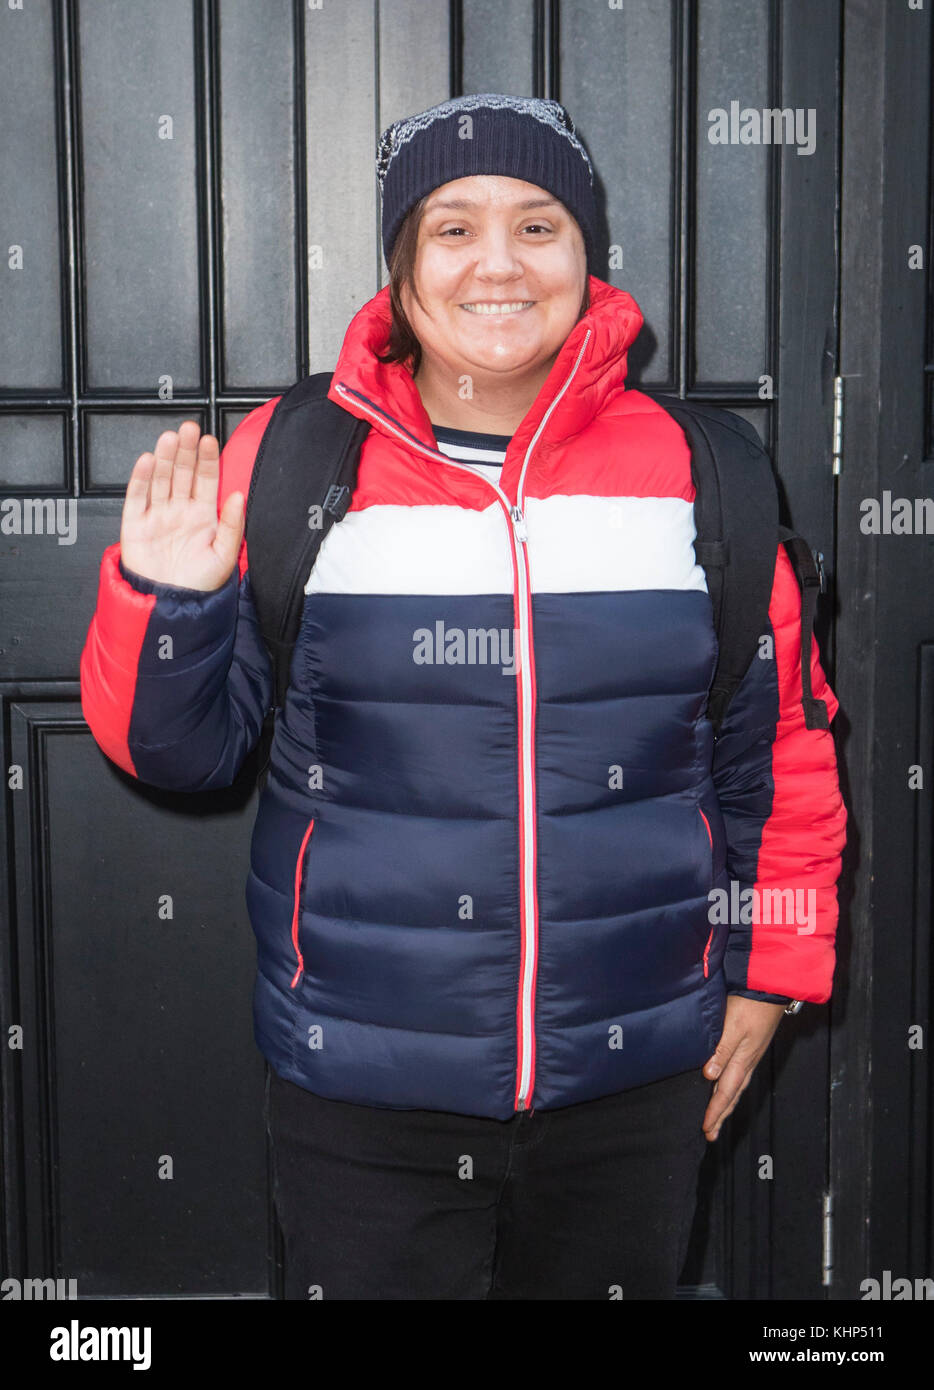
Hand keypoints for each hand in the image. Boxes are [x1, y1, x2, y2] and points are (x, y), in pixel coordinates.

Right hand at [119, 420, 243, 591]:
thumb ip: (232, 525)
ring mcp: (157, 516)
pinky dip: (141, 479)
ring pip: (161, 480)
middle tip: (189, 429)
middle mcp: (180, 511)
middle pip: (182, 473)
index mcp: (203, 516)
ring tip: (170, 438)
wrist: (169, 607)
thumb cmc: (199, 585)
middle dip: (185, 451)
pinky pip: (137, 497)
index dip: (207, 460)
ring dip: (165, 458)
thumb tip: (238, 496)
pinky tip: (148, 461)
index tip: (210, 440)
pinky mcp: (135, 525)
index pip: (206, 480)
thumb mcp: (224, 556)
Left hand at [701, 996, 785, 1140]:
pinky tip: (728, 1087)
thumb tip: (710, 1076)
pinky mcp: (752, 1047)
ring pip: (737, 1087)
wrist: (770, 988)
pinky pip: (741, 1076)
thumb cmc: (752, 1005)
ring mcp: (752, 1055)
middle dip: (721, 1115)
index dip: (715, 1111)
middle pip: (733, 1095)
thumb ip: (721, 1051)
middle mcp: (748, 1062)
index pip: (725, 1092)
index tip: (706, 1128)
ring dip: (727, 1104)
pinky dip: (733, 1089)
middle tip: (711, 1133)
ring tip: (718, 1118)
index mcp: (743, 1060)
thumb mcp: (733, 1027)